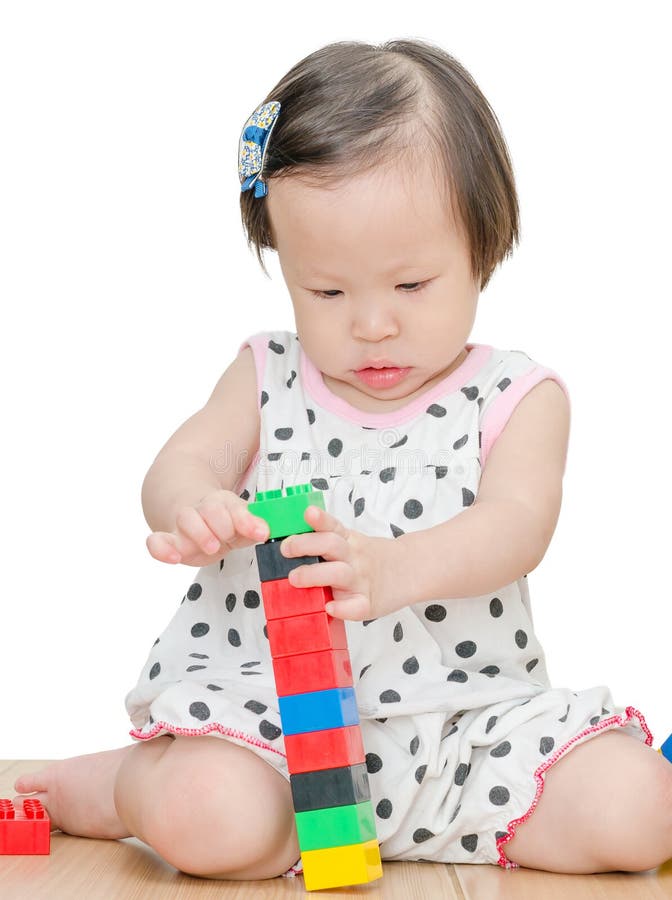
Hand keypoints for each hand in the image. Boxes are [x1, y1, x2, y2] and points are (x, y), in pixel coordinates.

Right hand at [146, 489, 269, 566]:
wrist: (190, 510)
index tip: (261, 533)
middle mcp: (202, 509)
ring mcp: (184, 522)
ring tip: (213, 546)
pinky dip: (161, 549)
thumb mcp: (241, 523)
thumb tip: (267, 530)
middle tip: (229, 538)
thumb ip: (253, 527)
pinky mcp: (168, 539)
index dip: (248, 520)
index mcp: (224, 503)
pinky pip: (157, 541)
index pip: (235, 507)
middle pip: (211, 510)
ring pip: (187, 518)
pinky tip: (173, 559)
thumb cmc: (222, 522)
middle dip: (223, 525)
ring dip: (200, 532)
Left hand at [280, 505, 392, 620]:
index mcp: (349, 541)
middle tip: (286, 550)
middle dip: (305, 545)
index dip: (320, 519)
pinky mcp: (368, 603)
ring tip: (294, 579)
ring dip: (315, 574)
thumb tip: (288, 540)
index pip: (333, 526)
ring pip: (338, 574)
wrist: (411, 570)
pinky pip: (355, 607)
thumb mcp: (353, 541)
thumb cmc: (371, 558)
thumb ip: (327, 540)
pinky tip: (329, 608)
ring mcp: (362, 580)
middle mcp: (354, 557)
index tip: (307, 513)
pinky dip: (342, 608)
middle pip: (331, 545)